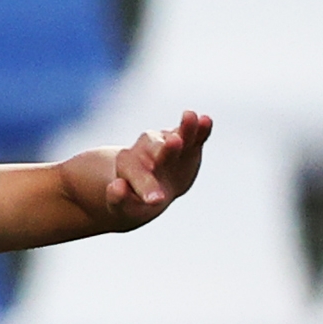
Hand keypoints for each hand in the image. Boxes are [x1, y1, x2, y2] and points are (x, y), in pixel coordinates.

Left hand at [105, 111, 211, 227]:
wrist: (153, 192)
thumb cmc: (134, 202)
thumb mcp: (123, 207)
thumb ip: (118, 199)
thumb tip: (116, 187)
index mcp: (127, 165)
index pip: (137, 176)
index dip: (147, 188)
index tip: (156, 200)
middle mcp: (146, 150)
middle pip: (156, 148)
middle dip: (166, 148)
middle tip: (174, 142)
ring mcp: (168, 144)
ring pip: (176, 135)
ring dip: (185, 129)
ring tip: (190, 117)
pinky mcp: (189, 145)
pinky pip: (196, 134)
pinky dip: (201, 128)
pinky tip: (206, 120)